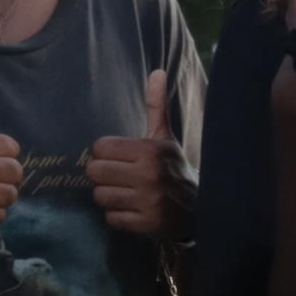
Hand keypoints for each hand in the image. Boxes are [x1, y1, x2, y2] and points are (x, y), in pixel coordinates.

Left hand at [86, 67, 185, 242]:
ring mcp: (147, 201)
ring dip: (109, 195)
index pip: (100, 147)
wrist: (200, 208)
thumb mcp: (165, 138)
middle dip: (103, 174)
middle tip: (117, 176)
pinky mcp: (146, 224)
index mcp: (150, 150)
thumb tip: (157, 71)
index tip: (118, 157)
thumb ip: (156, 106)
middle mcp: (148, 175)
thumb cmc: (173, 168)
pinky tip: (132, 209)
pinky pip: (111, 218)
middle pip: (94, 171)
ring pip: (100, 196)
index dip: (105, 153)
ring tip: (126, 192)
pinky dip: (118, 215)